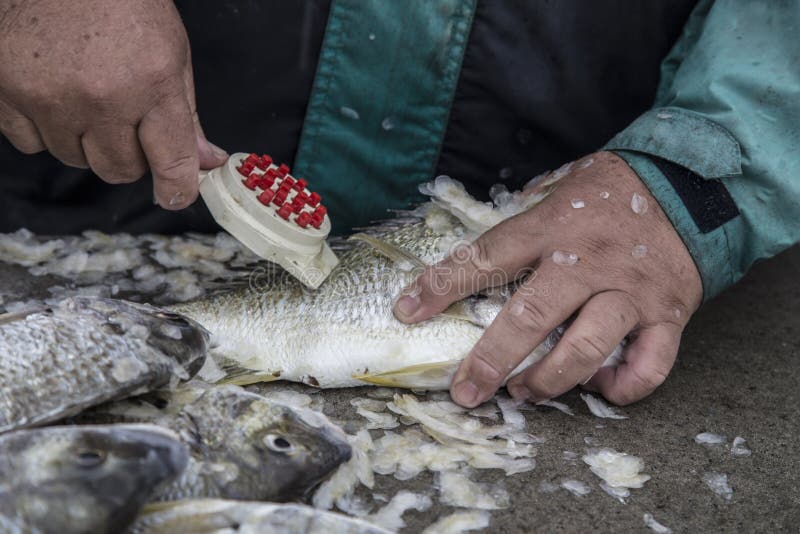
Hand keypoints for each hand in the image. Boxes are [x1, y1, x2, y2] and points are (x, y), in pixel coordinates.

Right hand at [0, 0, 226, 207]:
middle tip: (127, 121)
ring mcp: (49, 95)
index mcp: (152, 82)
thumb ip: (187, 115)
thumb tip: (205, 162)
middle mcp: (101, 95)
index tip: (176, 196)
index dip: (177, 188)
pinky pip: (31, 144)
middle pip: (119, 170)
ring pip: (75, 160)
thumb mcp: (172, 52)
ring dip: (86, 142)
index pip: (171, 161)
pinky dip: (45, 128)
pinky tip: (54, 93)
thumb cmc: (121, 2)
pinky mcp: (5, 90)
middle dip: (129, 156)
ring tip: (88, 96)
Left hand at [393, 151, 702, 406]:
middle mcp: (587, 261)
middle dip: (490, 360)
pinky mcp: (668, 313)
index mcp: (553, 226)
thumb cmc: (613, 189)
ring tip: (524, 392)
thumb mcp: (562, 182)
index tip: (407, 311)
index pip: (486, 257)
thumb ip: (523, 212)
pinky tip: (600, 388)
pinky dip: (622, 387)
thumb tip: (482, 241)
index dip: (442, 285)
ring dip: (548, 381)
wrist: (691, 184)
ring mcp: (630, 290)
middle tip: (465, 391)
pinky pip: (649, 365)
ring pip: (585, 349)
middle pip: (530, 317)